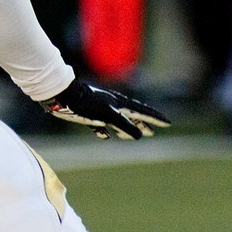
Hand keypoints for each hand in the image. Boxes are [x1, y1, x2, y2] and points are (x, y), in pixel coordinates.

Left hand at [41, 80, 169, 139]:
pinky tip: (106, 136)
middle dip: (144, 123)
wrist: (63, 96)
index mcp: (120, 103)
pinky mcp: (90, 114)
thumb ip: (124, 124)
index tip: (167, 123)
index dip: (155, 118)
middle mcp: (113, 105)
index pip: (143, 111)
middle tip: (153, 131)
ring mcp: (101, 109)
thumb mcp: (108, 115)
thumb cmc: (86, 104)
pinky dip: (107, 130)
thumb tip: (139, 135)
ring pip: (119, 120)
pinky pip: (102, 124)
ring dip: (128, 127)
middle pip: (133, 114)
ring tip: (136, 135)